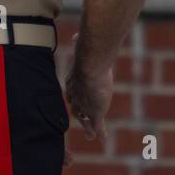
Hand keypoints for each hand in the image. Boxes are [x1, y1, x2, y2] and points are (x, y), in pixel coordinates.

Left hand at [61, 32, 111, 164]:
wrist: (91, 62)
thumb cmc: (86, 52)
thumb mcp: (80, 48)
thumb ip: (78, 44)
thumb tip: (77, 35)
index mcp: (72, 82)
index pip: (73, 93)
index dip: (75, 98)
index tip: (76, 102)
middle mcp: (76, 96)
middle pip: (76, 108)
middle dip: (79, 114)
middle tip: (81, 120)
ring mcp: (85, 105)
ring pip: (86, 120)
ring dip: (88, 127)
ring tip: (90, 135)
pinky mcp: (95, 112)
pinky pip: (96, 126)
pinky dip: (99, 132)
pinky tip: (102, 139)